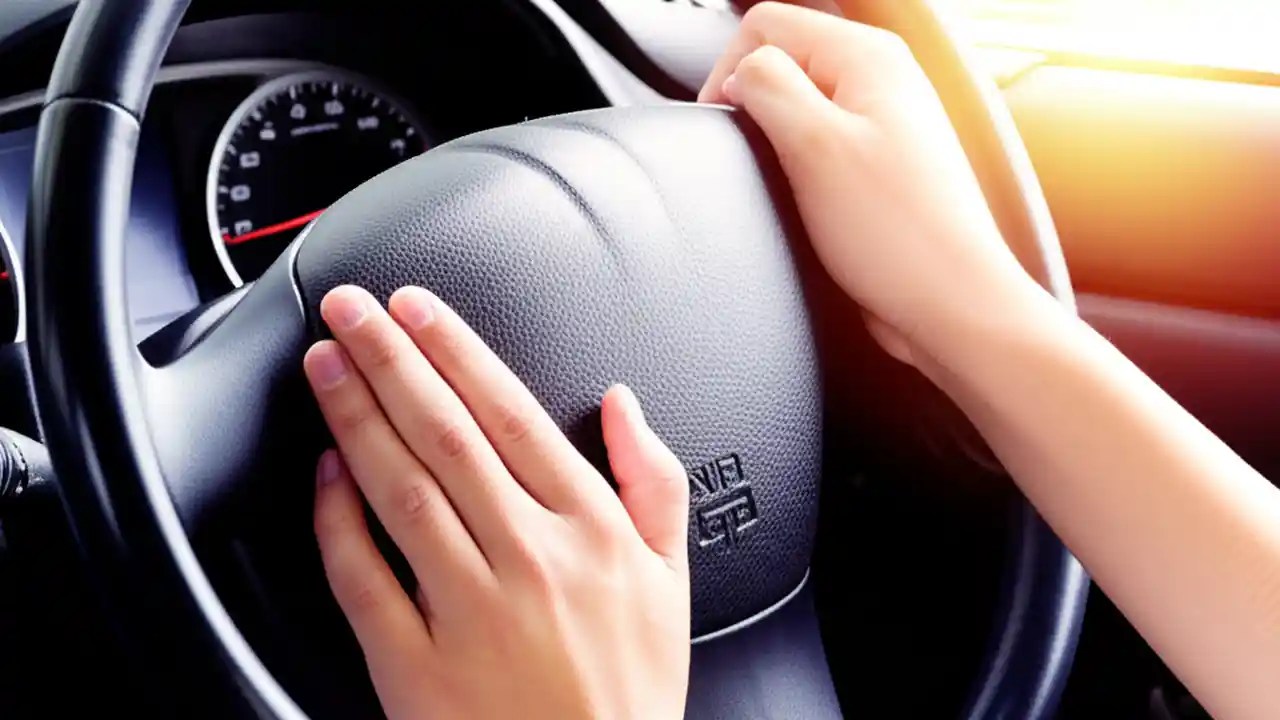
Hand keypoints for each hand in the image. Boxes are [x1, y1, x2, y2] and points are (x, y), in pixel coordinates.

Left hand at [303, 285, 690, 719]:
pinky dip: (337, 519)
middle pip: (446, 435)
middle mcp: (530, 560)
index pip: (513, 415)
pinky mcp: (414, 664)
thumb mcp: (672, 581)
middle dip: (392, 359)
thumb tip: (625, 403)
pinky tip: (324, 473)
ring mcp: (468, 610)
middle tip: (349, 305)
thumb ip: (655, 481)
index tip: (416, 307)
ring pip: (401, 489)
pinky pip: (362, 578)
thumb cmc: (627, 692)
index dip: (456, 352)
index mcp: (592, 532)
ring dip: (356, 417)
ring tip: (326, 363)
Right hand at [699, 2, 1041, 364]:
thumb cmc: (896, 234)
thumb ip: (767, 87)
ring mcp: (886, 123)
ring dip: (778, 140)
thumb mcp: (813, 146)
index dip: (728, 69)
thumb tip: (739, 72)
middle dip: (755, 105)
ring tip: (792, 184)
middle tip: (760, 160)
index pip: (765, 25)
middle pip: (783, 61)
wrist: (952, 305)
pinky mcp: (882, 166)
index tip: (724, 126)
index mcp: (869, 57)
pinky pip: (822, 144)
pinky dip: (801, 165)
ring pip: (799, 106)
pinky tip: (809, 200)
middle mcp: (883, 79)